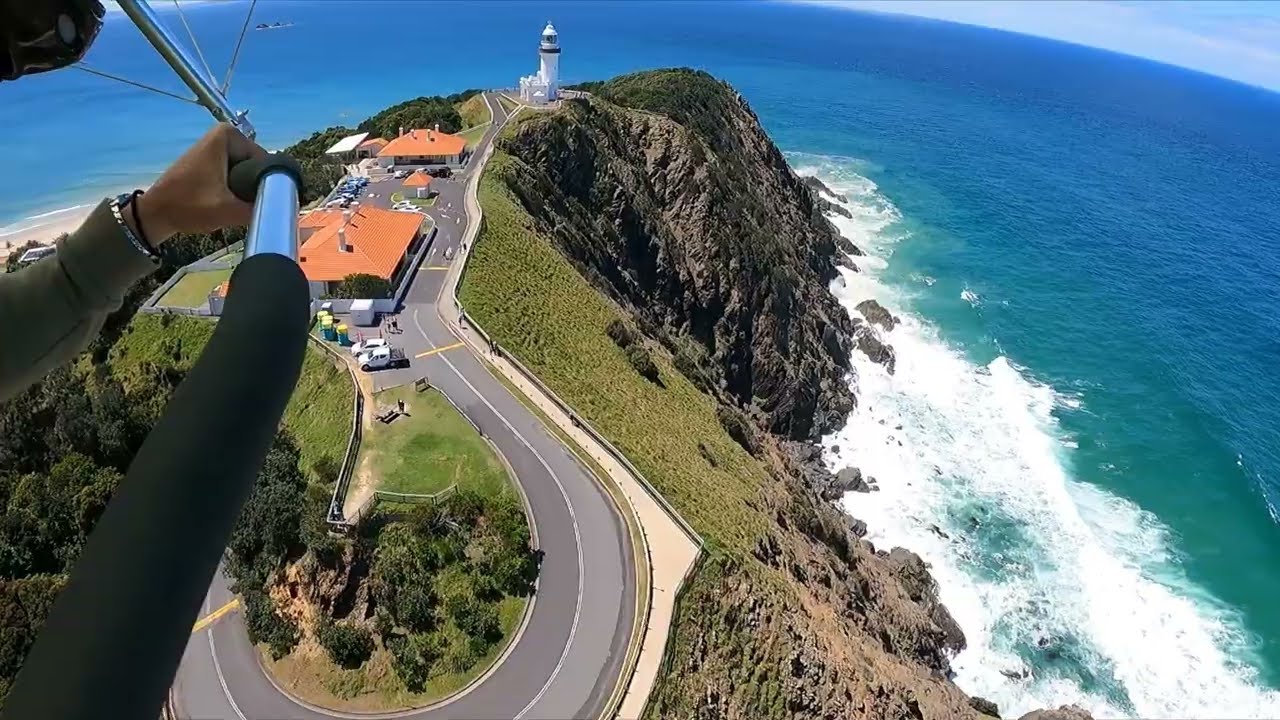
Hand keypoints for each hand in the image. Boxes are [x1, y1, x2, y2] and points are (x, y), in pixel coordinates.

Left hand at [125, 123, 266, 245]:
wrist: (155, 214)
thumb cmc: (188, 206)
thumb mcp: (229, 211)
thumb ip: (261, 209)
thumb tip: (285, 211)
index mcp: (229, 135)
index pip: (267, 163)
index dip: (270, 186)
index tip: (265, 206)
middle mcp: (224, 135)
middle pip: (258, 168)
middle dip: (256, 189)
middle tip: (249, 210)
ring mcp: (216, 147)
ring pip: (248, 174)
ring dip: (246, 192)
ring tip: (239, 210)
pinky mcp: (211, 160)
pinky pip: (236, 175)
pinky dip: (236, 191)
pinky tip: (230, 206)